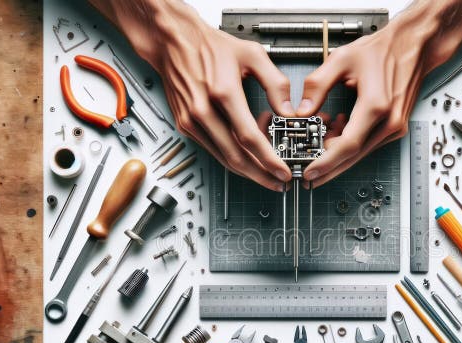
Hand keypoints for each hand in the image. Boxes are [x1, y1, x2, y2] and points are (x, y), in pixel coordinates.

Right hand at [89, 1, 294, 190]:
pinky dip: (232, 156)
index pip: (249, 138)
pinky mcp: (185, 125)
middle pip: (236, 157)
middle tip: (278, 182)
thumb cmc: (209, 45)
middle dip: (261, 175)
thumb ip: (276, 83)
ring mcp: (191, 121)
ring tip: (267, 172)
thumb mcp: (252, 54)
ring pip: (223, 158)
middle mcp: (203, 111)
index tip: (283, 171)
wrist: (172, 41)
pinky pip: (213, 150)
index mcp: (222, 93)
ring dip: (247, 170)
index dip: (268, 160)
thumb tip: (288, 110)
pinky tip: (247, 153)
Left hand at [295, 0, 461, 186]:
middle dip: (329, 167)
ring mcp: (395, 126)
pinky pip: (369, 143)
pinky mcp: (395, 127)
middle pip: (354, 156)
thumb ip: (317, 85)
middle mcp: (389, 121)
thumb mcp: (341, 60)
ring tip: (320, 138)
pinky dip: (351, 142)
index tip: (311, 172)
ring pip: (361, 152)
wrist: (413, 45)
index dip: (326, 163)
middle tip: (309, 174)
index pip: (348, 146)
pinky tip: (337, 129)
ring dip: (339, 151)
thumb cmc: (383, 50)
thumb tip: (303, 111)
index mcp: (375, 106)